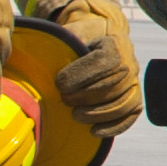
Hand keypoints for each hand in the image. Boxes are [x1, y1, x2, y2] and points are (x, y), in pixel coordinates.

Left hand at [46, 0, 141, 135]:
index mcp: (114, 43)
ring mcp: (133, 82)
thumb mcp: (69, 34)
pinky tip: (93, 131)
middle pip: (113, 85)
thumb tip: (33, 54)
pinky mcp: (134, 97)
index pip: (105, 61)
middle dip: (85, 96)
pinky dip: (114, 126)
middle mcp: (129, 62)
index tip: (59, 83)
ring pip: (123, 102)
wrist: (100, 37)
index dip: (81, 75)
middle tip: (64, 99)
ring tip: (75, 115)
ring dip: (97, 113)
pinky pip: (131, 115)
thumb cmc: (78, 40)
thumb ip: (57, 42)